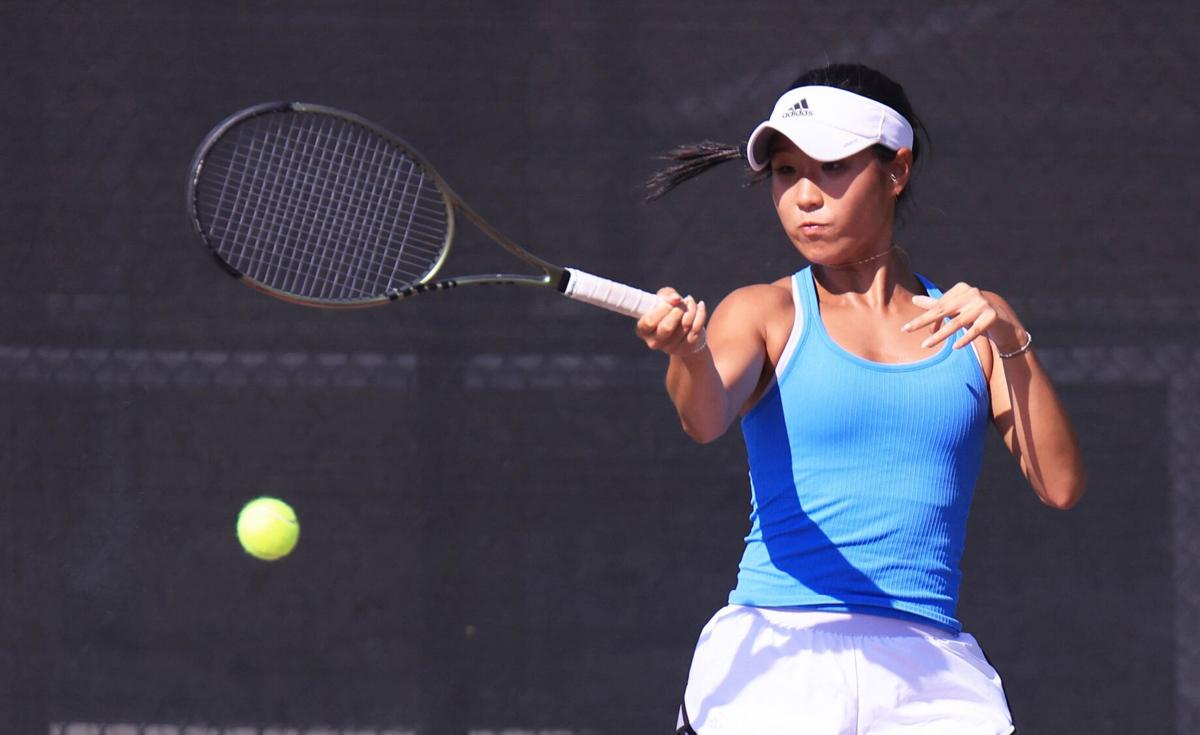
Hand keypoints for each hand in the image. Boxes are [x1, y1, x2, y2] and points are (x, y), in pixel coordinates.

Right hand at [636, 287, 707, 355]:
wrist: (682, 328)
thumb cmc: (668, 311)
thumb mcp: (663, 299)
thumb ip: (667, 295)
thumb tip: (676, 299)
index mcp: (643, 330)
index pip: (649, 321)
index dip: (661, 309)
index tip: (670, 301)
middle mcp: (654, 342)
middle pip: (666, 327)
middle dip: (677, 311)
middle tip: (681, 303)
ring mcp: (670, 348)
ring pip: (684, 326)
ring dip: (690, 309)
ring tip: (689, 301)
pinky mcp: (686, 348)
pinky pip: (696, 328)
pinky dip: (700, 313)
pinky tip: (700, 305)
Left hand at [902, 282, 1026, 351]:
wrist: (1003, 324)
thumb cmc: (974, 315)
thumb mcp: (955, 310)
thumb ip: (935, 305)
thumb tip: (913, 299)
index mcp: (961, 289)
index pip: (938, 305)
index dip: (924, 318)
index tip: (907, 328)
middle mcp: (972, 293)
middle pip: (943, 310)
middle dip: (923, 321)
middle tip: (906, 329)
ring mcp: (983, 304)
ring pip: (957, 322)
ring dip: (940, 335)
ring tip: (925, 345)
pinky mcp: (993, 316)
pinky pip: (975, 331)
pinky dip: (964, 339)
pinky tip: (954, 347)